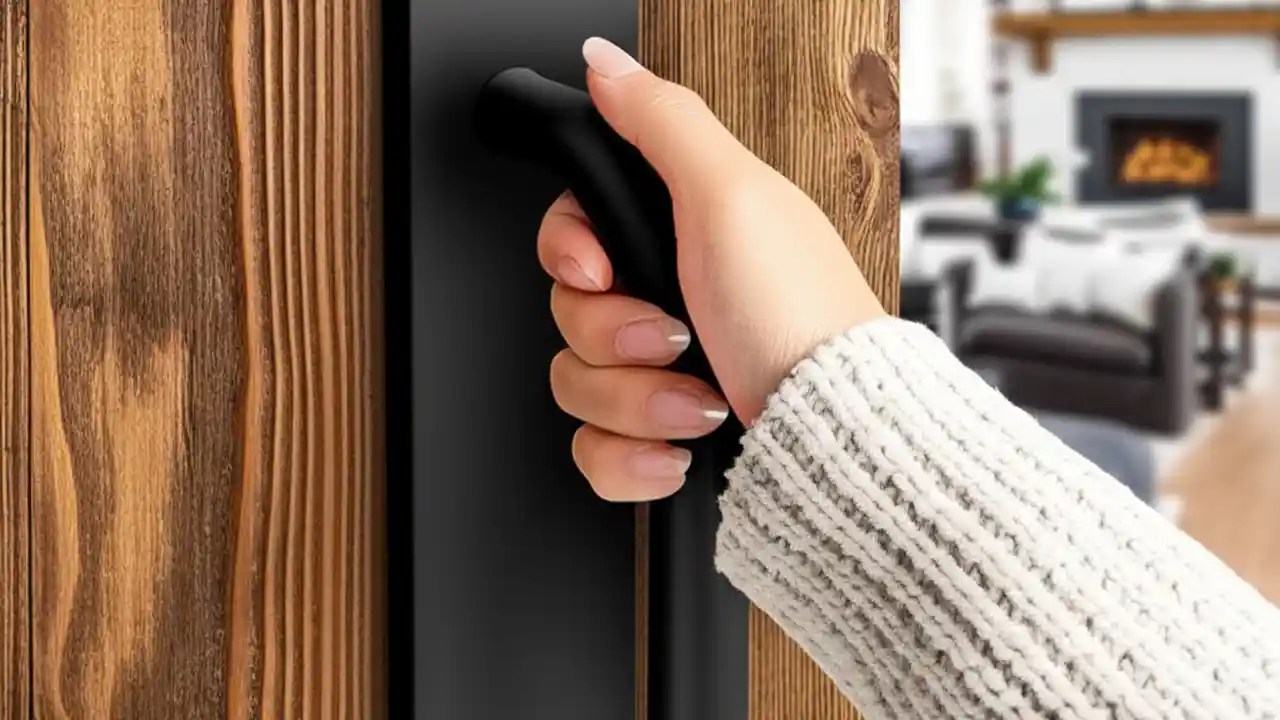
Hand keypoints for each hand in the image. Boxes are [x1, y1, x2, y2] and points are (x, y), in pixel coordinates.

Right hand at [541, 37, 884, 501]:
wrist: (832, 434)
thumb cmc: (798, 318)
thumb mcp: (732, 196)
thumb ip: (661, 122)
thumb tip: (606, 63)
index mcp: (679, 235)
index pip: (571, 233)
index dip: (570, 254)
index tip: (604, 270)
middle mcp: (668, 298)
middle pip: (569, 312)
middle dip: (615, 336)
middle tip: (672, 335)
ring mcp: (663, 371)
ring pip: (577, 386)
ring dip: (633, 402)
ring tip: (697, 402)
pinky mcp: (661, 436)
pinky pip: (595, 450)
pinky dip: (631, 457)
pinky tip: (677, 448)